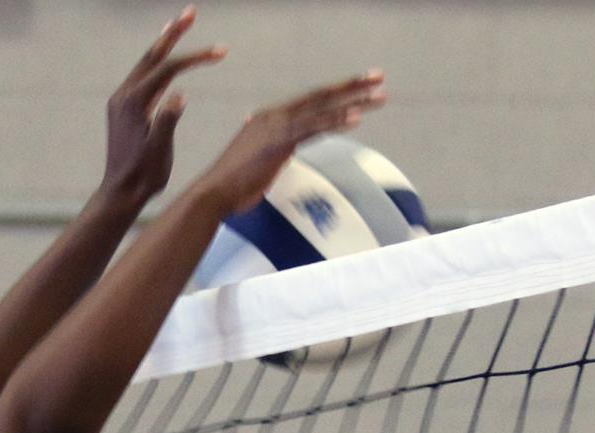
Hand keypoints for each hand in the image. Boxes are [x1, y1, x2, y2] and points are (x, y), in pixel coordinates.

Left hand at [99, 6, 224, 206]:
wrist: (121, 192)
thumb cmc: (144, 174)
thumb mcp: (159, 149)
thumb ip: (167, 121)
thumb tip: (179, 94)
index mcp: (133, 103)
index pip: (168, 70)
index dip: (195, 58)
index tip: (222, 52)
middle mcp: (123, 96)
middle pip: (152, 57)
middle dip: (173, 34)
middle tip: (190, 12)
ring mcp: (121, 102)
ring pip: (145, 65)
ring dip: (163, 45)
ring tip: (178, 25)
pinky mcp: (123, 110)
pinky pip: (141, 79)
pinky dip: (155, 65)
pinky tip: (163, 61)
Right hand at [194, 70, 386, 215]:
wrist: (214, 193)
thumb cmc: (234, 184)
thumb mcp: (258, 160)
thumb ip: (275, 149)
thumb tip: (286, 148)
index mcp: (269, 117)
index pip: (310, 100)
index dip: (337, 91)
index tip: (361, 86)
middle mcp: (274, 115)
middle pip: (320, 96)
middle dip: (352, 86)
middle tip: (379, 77)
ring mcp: (277, 126)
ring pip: (322, 108)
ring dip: (355, 100)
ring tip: (380, 95)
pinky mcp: (279, 142)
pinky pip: (313, 128)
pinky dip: (336, 121)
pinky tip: (357, 117)